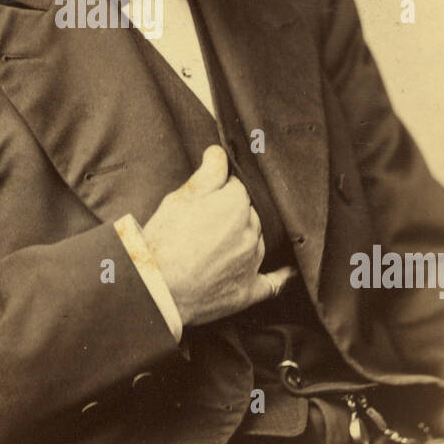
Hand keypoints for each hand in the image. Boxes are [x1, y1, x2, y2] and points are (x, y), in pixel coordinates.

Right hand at [141, 145, 294, 326]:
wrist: (156, 290)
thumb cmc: (163, 242)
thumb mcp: (179, 199)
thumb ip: (207, 174)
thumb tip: (220, 153)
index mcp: (236, 204)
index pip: (238, 187)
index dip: (220, 191)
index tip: (206, 199)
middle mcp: (252, 231)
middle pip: (250, 213)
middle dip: (233, 214)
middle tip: (206, 224)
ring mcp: (253, 262)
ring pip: (257, 241)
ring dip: (244, 239)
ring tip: (218, 247)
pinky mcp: (249, 290)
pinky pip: (274, 282)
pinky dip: (281, 275)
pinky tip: (286, 270)